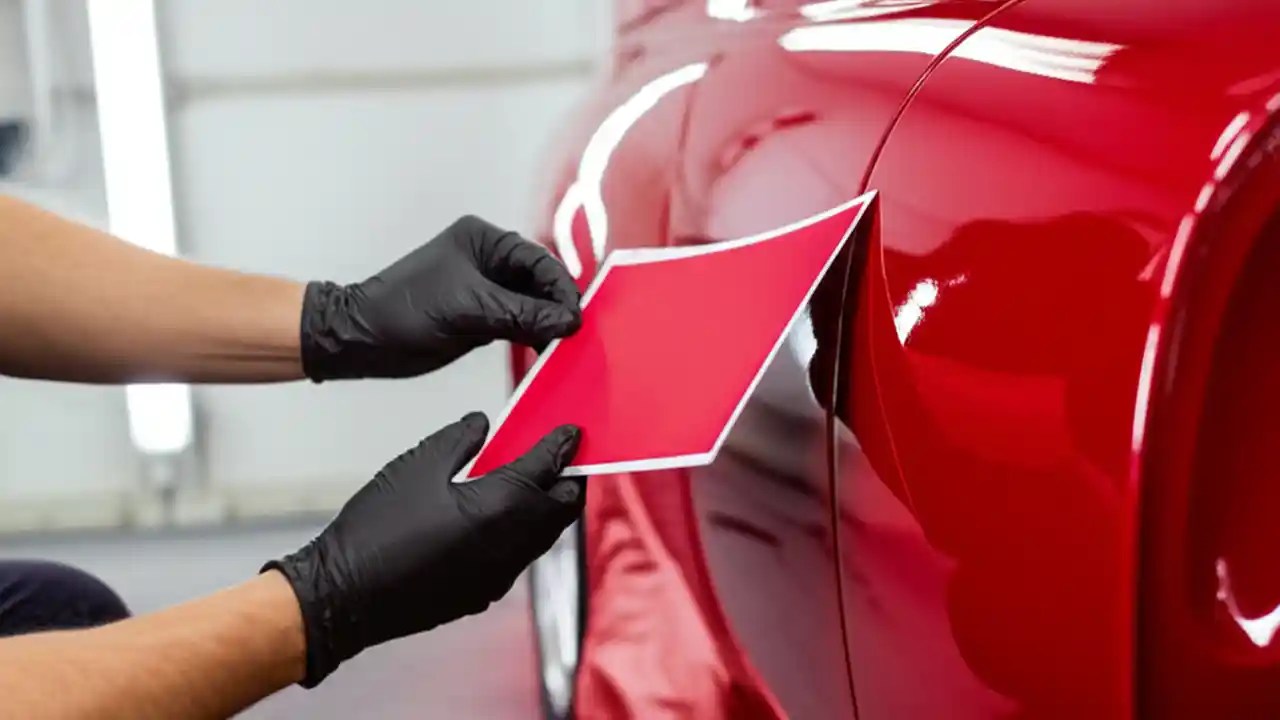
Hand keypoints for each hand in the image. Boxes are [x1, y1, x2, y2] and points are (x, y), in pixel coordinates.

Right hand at [264, 413, 583, 686]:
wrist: (344, 596)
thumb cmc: (375, 530)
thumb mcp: (417, 465)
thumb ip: (459, 440)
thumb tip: (483, 425)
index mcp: (499, 507)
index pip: (548, 469)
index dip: (563, 446)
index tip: (571, 433)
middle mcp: (510, 545)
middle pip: (561, 508)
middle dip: (566, 480)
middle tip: (561, 458)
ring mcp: (499, 575)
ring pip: (543, 537)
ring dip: (546, 509)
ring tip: (535, 485)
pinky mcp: (484, 594)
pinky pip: (519, 559)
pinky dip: (523, 534)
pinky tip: (502, 519)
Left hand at [300, 216, 580, 380]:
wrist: (362, 340)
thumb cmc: (400, 311)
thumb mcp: (469, 309)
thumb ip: (522, 314)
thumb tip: (567, 320)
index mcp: (484, 240)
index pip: (540, 262)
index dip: (562, 290)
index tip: (576, 318)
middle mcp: (488, 260)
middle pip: (540, 283)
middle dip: (557, 308)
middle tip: (574, 336)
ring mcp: (486, 289)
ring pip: (532, 306)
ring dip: (546, 326)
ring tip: (559, 348)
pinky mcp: (482, 316)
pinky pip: (518, 324)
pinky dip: (531, 337)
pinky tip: (542, 352)